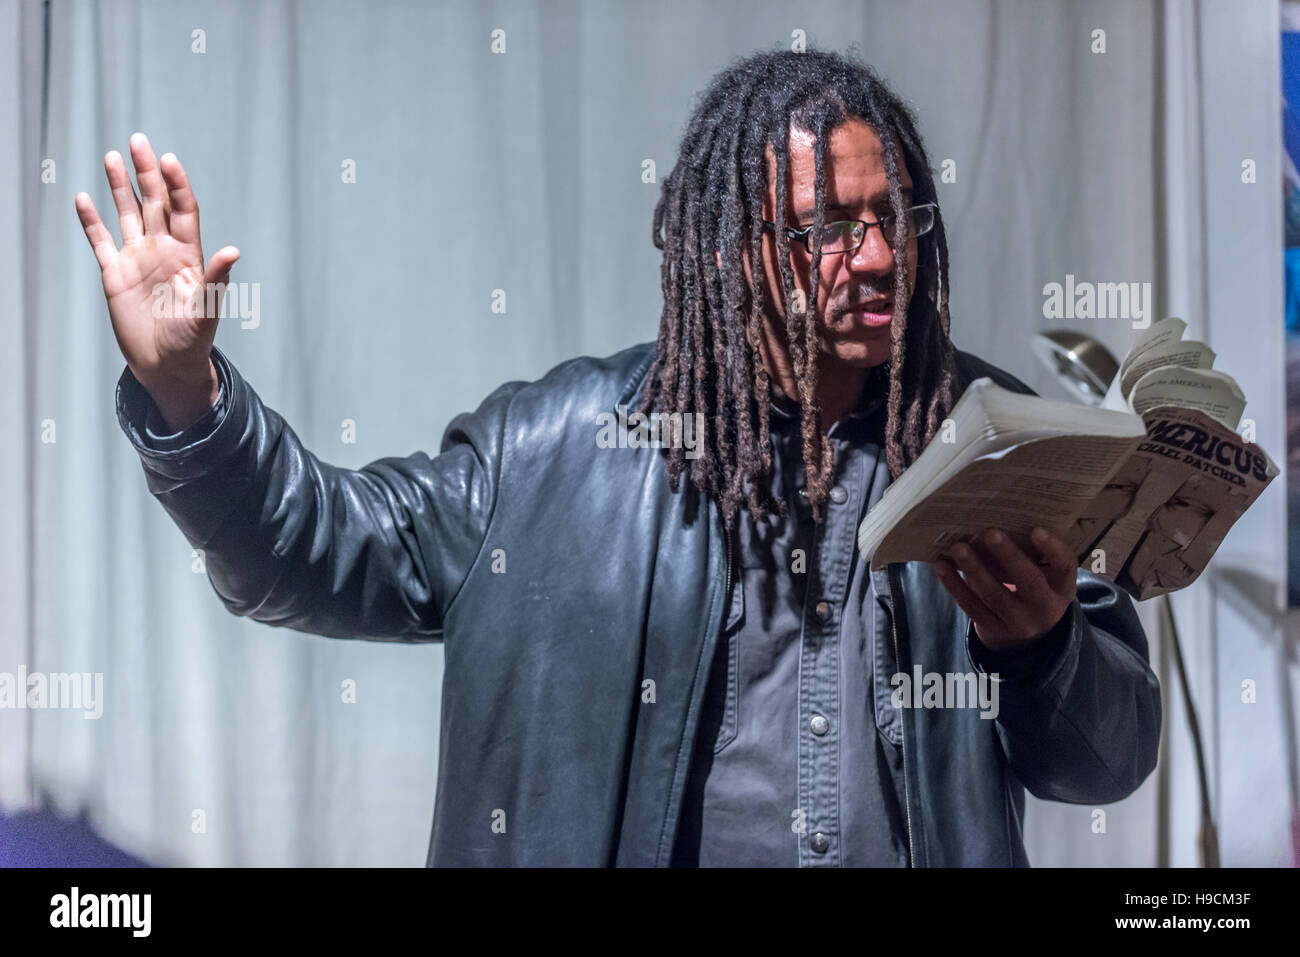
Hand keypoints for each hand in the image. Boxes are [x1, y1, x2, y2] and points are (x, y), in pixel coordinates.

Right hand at [75, 132, 238, 429]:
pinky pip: (101, 241)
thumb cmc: (193, 340)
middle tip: (138, 140)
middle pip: (154, 203)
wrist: (166, 365)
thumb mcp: (206, 310)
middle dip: (146, 173)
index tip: (168, 160)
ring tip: (113, 156)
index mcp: (187, 255)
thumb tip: (233, 251)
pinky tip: (84, 198)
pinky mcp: (115, 275)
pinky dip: (92, 221)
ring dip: (120, 187)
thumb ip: (216, 279)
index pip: (183, 210)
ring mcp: (138, 260)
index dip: (176, 185)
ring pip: (127, 214)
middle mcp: (162, 250)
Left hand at [931, 526, 1076, 655]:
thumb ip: (1036, 555)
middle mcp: (1044, 608)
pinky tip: (941, 565)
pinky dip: (954, 584)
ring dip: (973, 568)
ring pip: (993, 594)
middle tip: (990, 533)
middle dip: (1008, 556)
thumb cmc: (1035, 589)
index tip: (1037, 529)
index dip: (1053, 549)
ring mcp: (1017, 622)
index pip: (1065, 568)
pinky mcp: (992, 628)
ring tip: (957, 547)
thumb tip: (1001, 517)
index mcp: (1061, 589)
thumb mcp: (1048, 577)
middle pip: (1028, 581)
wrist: (1026, 636)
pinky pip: (970, 605)